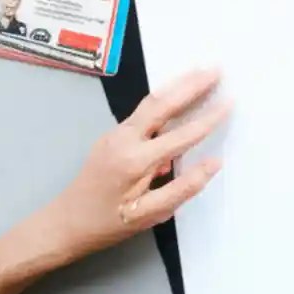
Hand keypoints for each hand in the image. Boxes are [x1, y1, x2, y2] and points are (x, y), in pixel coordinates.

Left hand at [38, 68, 229, 262]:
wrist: (64, 223)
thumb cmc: (108, 224)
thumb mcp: (149, 214)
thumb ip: (183, 188)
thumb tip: (213, 163)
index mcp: (136, 161)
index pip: (181, 135)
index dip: (208, 119)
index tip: (230, 103)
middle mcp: (124, 139)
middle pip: (162, 103)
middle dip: (191, 85)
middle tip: (216, 69)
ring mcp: (115, 134)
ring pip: (150, 102)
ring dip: (177, 85)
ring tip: (200, 71)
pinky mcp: (112, 135)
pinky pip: (143, 111)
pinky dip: (164, 98)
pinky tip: (176, 92)